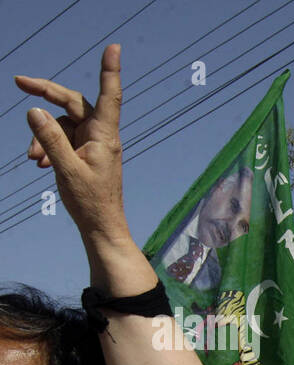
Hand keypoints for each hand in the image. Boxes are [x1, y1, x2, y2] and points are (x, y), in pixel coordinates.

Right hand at [17, 45, 127, 244]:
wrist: (100, 227)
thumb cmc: (91, 201)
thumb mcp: (66, 168)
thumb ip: (49, 139)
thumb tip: (34, 110)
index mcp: (104, 136)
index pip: (108, 95)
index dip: (109, 70)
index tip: (114, 48)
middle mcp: (100, 135)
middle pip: (72, 103)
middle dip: (45, 94)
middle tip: (18, 81)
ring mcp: (91, 144)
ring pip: (60, 125)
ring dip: (42, 137)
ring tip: (33, 160)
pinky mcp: (83, 153)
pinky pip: (60, 139)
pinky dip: (47, 147)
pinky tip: (39, 164)